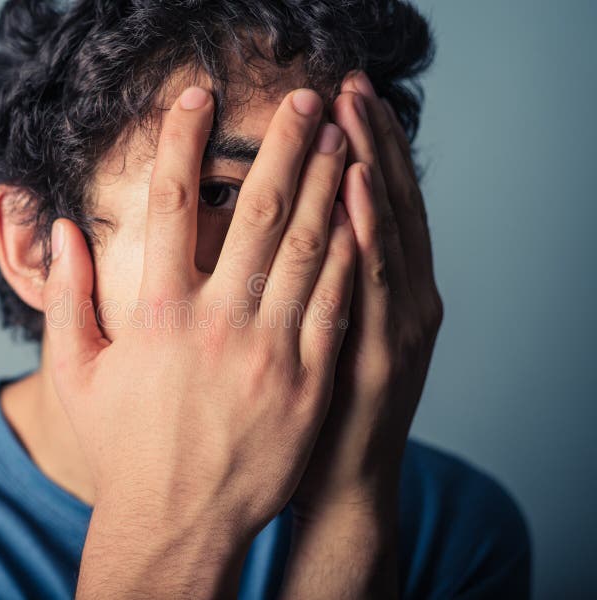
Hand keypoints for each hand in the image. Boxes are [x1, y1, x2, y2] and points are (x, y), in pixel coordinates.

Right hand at [42, 86, 355, 597]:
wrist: (177, 527)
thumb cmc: (123, 451)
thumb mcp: (74, 376)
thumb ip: (65, 298)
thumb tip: (62, 230)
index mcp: (157, 313)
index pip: (171, 202)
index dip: (184, 139)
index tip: (199, 96)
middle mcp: (217, 322)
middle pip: (259, 210)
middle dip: (286, 144)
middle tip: (307, 100)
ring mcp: (270, 352)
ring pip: (311, 249)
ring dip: (330, 186)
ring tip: (344, 141)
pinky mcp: (309, 383)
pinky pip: (337, 305)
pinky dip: (353, 255)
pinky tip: (364, 218)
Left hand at [281, 72, 443, 598]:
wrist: (335, 489)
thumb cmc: (315, 412)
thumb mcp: (329, 343)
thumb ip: (324, 284)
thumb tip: (293, 230)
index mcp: (381, 292)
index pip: (373, 204)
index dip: (364, 149)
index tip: (342, 100)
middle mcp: (400, 299)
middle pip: (386, 204)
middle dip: (369, 142)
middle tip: (350, 85)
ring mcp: (396, 326)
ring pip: (386, 231)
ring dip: (370, 167)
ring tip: (352, 112)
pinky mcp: (380, 357)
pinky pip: (372, 285)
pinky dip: (366, 233)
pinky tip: (350, 187)